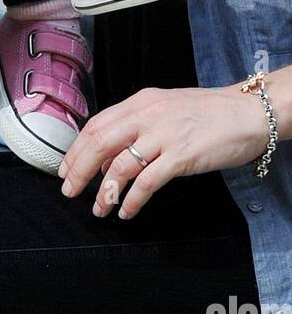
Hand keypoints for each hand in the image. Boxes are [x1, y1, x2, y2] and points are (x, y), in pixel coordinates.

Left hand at [58, 85, 271, 220]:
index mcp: (141, 102)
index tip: (65, 168)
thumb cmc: (208, 112)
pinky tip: (126, 211)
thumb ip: (138, 124)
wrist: (247, 113)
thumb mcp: (166, 107)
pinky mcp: (181, 156)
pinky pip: (148, 182)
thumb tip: (110, 152)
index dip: (77, 148)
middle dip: (79, 170)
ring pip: (120, 165)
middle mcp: (147, 115)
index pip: (97, 124)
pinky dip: (132, 199)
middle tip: (70, 191)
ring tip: (99, 209)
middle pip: (99, 143)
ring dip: (105, 191)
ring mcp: (163, 135)